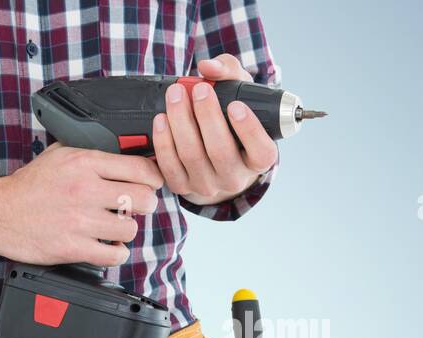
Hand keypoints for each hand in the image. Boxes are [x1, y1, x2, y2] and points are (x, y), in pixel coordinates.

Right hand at [0, 146, 163, 265]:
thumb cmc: (29, 185)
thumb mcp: (59, 154)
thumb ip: (91, 152)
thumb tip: (125, 151)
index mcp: (84, 163)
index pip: (140, 168)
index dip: (153, 178)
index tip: (152, 184)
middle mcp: (85, 190)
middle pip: (145, 199)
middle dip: (145, 204)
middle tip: (135, 207)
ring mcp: (80, 220)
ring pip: (131, 229)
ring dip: (126, 230)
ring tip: (114, 227)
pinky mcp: (73, 247)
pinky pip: (115, 255)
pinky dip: (115, 253)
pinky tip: (107, 245)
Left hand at [153, 54, 278, 206]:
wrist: (211, 154)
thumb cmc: (230, 120)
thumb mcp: (239, 93)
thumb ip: (229, 73)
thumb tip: (208, 66)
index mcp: (258, 159)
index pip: (261, 151)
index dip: (249, 129)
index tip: (236, 105)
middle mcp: (236, 177)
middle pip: (221, 151)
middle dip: (207, 117)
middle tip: (199, 89)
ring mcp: (209, 185)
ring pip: (192, 156)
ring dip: (181, 122)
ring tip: (176, 95)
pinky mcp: (183, 187)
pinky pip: (170, 167)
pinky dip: (163, 142)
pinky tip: (161, 119)